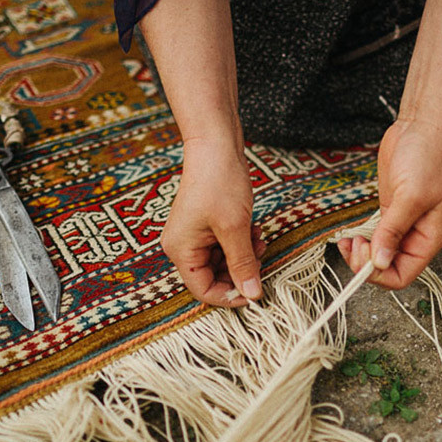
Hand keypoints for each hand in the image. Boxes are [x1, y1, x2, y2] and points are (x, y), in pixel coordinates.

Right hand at [162, 140, 264, 306]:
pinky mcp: (206, 226)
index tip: (254, 290)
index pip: (203, 290)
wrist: (216, 146)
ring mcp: (194, 236)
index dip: (230, 295)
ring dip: (244, 256)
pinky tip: (254, 230)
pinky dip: (241, 243)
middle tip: (260, 258)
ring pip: (223, 262)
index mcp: (181, 251)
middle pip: (213, 278)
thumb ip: (243, 264)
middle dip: (240, 271)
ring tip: (258, 239)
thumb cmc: (219, 182)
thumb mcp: (235, 228)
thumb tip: (252, 294)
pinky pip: (224, 246)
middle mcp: (183, 246)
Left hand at [337, 119, 441, 288]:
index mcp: (429, 239)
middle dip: (366, 263)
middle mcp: (417, 236)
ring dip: (360, 254)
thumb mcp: (410, 196)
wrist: (422, 127)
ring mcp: (402, 224)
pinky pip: (374, 237)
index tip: (364, 254)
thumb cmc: (426, 158)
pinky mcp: (390, 211)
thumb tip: (379, 263)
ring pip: (379, 255)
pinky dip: (360, 240)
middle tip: (352, 244)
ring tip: (348, 240)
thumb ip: (394, 231)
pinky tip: (349, 234)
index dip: (380, 273)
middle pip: (388, 268)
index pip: (403, 276)